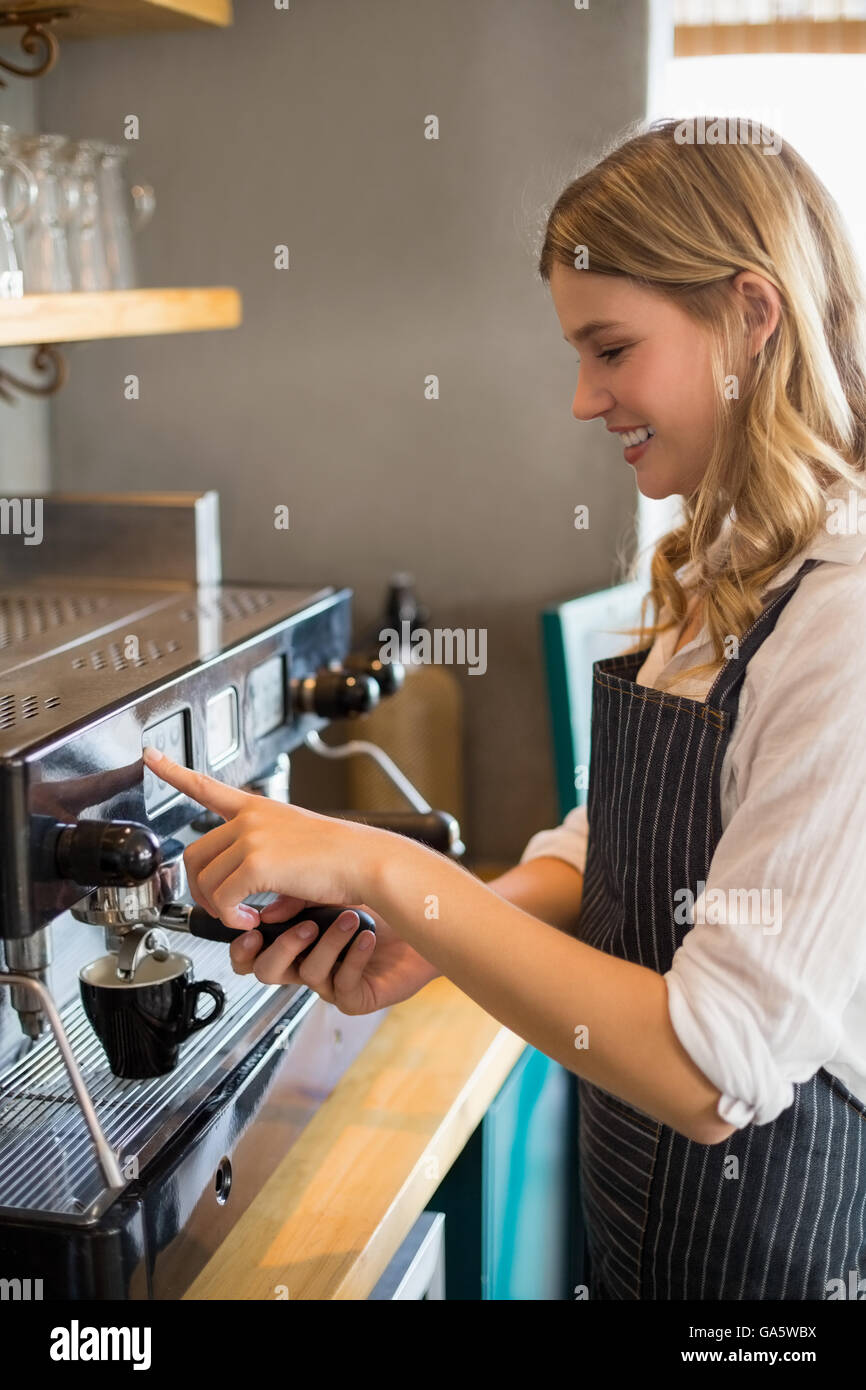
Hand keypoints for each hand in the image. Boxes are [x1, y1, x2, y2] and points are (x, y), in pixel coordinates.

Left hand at [141, 746, 384, 930]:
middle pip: (193, 853)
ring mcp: (251, 836)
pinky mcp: (256, 861)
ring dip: (218, 907)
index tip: (150, 755)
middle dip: (201, 888)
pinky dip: (232, 917)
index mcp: (259, 809)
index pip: (207, 785)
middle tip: (223, 908)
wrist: (367, 862)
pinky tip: (253, 919)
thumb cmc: (342, 861)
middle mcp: (250, 818)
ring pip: (205, 880)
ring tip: (246, 917)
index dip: (173, 771)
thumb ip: (269, 881)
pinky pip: (223, 898)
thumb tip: (260, 911)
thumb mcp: (297, 861)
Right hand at [230, 897, 440, 1013]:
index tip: (252, 930)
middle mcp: (307, 965)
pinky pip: (344, 984)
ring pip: (309, 974)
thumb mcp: (329, 892)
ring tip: (350, 919)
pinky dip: (355, 957)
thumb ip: (295, 900)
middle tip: (305, 926)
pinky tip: (366, 938)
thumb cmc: (376, 908)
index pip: (252, 956)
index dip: (243, 949)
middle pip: (268, 974)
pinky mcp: (356, 997)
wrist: (419, 922)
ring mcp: (330, 984)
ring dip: (329, 943)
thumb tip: (266, 912)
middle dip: (282, 948)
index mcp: (294, 943)